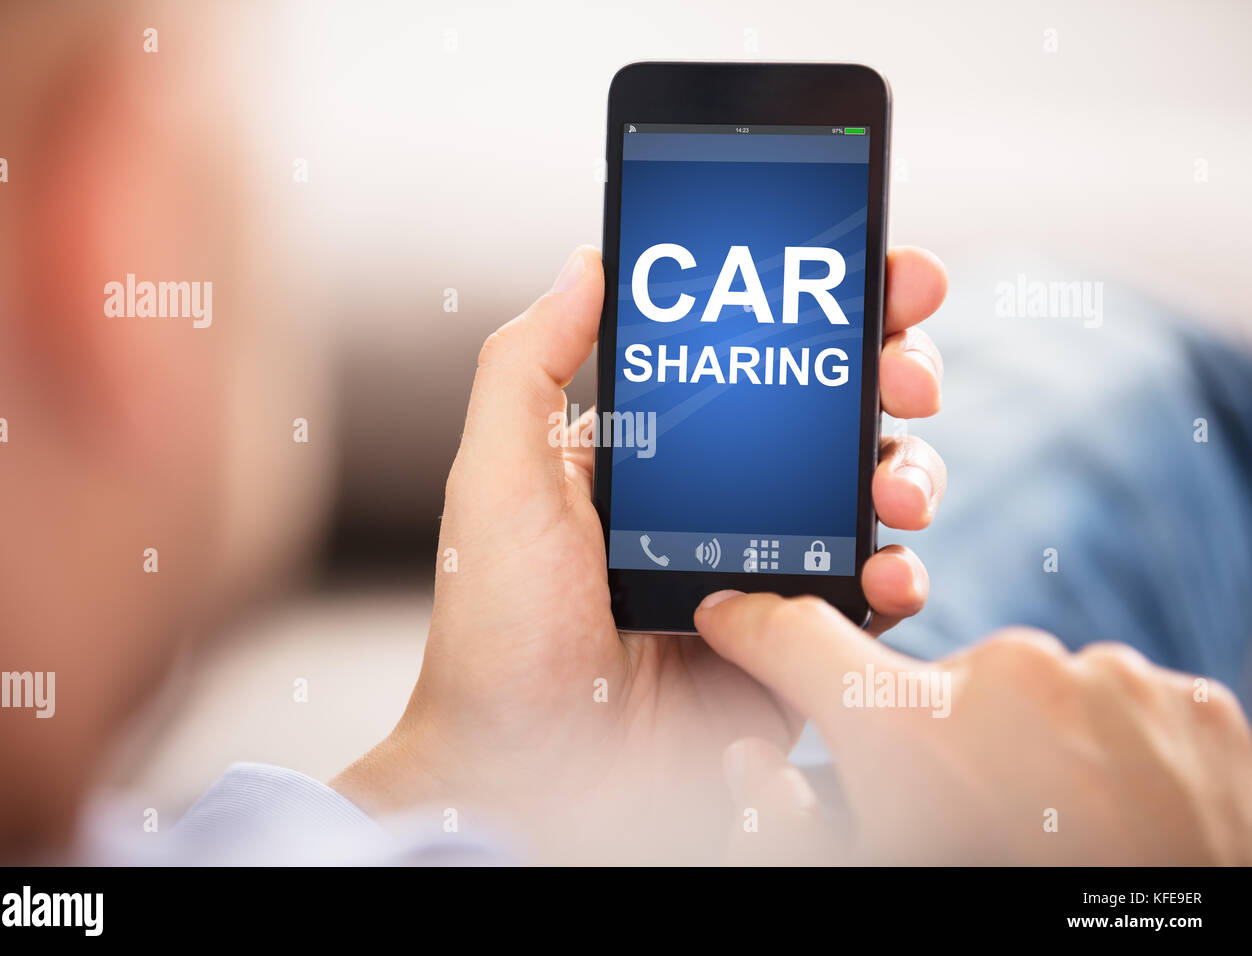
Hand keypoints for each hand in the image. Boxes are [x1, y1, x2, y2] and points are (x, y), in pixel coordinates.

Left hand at [334, 245, 948, 861]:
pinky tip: (890, 573)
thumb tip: (591, 261)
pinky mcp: (798, 643)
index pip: (757, 356)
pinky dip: (904, 574)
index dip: (826, 308)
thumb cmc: (498, 628)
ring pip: (874, 491)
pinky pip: (877, 595)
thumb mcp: (497, 476)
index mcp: (660, 450)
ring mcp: (767, 567)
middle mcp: (722, 498)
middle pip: (836, 411)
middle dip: (892, 374)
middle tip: (905, 376)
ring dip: (912, 469)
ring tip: (897, 491)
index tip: (881, 276)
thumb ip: (528, 362)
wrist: (529, 771)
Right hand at [698, 593, 1251, 863]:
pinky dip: (1110, 750)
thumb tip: (751, 759)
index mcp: (913, 730)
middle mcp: (1009, 678)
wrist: (1179, 950)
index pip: (794, 635)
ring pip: (1035, 692)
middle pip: (933, 683)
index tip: (732, 618)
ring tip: (1051, 823)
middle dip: (938, 736)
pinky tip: (1118, 813)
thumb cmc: (996, 901)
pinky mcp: (1190, 704)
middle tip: (967, 809)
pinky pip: (1118, 705)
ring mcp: (1111, 684)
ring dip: (1029, 744)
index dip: (751, 627)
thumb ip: (784, 819)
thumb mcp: (867, 872)